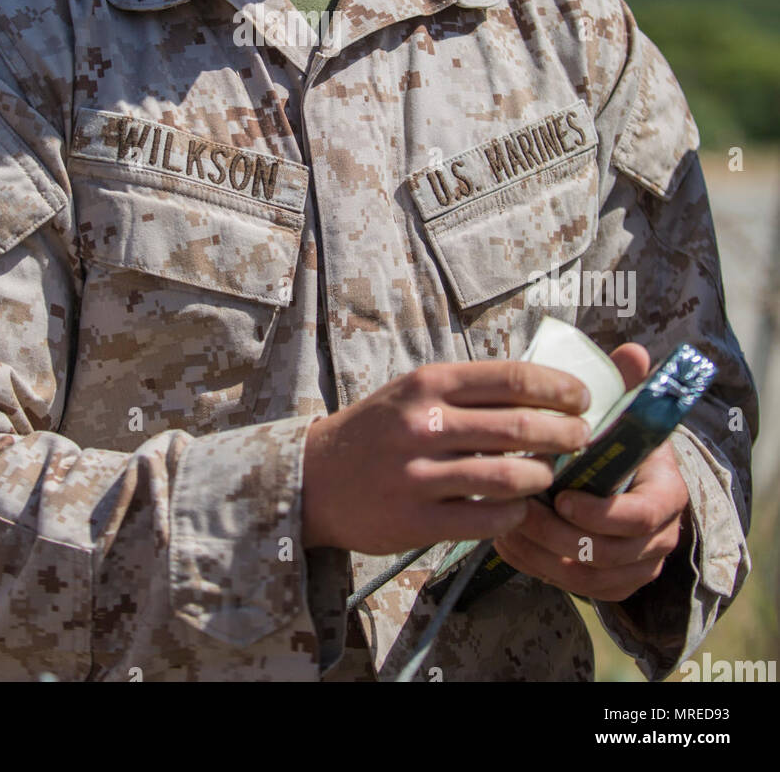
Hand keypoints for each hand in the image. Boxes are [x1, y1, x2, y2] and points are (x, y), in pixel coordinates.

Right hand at [302, 360, 591, 553]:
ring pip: (509, 477)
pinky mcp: (418, 520)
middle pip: (519, 427)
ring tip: (551, 475)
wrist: (316, 478)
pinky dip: (515, 514)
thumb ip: (465, 390)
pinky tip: (520, 508)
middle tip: (582, 436)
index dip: (558, 388)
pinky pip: (487, 518)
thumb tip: (537, 390)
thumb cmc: (376, 430)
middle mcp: (425, 424)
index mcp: (429, 383)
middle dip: (564, 433)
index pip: (512, 378)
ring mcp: (420, 474)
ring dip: (543, 477)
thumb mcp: (412, 392)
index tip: (582, 397)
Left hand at [491, 344, 691, 602]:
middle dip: (560, 535)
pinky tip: (506, 539)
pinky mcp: (609, 584)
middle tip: (519, 510)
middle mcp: (659, 537)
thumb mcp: (623, 411)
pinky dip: (537, 566)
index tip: (563, 498)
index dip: (602, 513)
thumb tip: (633, 351)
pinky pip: (572, 586)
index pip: (641, 516)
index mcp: (667, 494)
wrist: (624, 479)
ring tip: (505, 521)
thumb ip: (626, 384)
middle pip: (610, 554)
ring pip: (587, 575)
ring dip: (541, 551)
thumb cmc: (618, 440)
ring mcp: (636, 566)